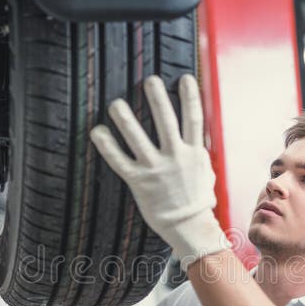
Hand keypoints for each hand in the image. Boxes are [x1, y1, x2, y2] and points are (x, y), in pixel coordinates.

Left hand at [89, 74, 230, 269]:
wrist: (188, 226)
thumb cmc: (197, 200)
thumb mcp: (206, 171)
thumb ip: (199, 151)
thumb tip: (198, 133)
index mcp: (194, 153)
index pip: (193, 118)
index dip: (190, 97)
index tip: (185, 78)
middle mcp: (175, 158)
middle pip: (165, 121)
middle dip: (157, 98)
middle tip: (149, 80)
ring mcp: (156, 169)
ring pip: (137, 137)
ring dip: (125, 117)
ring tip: (116, 102)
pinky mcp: (138, 181)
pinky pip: (119, 160)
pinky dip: (107, 145)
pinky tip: (97, 131)